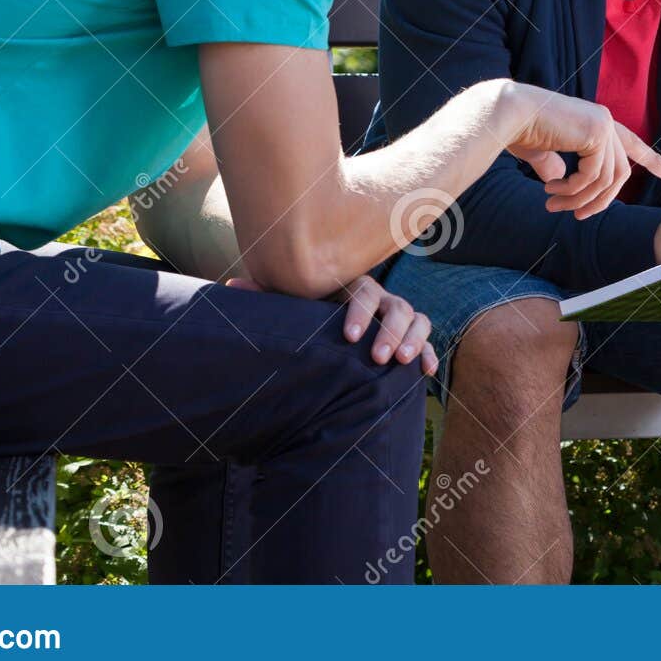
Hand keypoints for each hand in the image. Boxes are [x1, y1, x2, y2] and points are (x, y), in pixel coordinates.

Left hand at [229, 273, 437, 372]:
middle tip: (378, 358)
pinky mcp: (409, 336)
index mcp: (352, 288)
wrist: (329, 326)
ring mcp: (398, 316)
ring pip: (417, 319)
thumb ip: (265, 296)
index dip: (360, 313)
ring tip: (404, 362)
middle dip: (390, 332)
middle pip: (397, 307)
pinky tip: (426, 373)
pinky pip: (427, 340)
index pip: (364, 292)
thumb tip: (231, 287)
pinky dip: (430, 354)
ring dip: (414, 339)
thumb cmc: (306, 314)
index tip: (349, 338)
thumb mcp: (288, 304)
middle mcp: (380, 299)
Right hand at [498, 84, 660, 219]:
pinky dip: (572, 191)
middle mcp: (605, 120)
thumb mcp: (541, 152)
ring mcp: (603, 124)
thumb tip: (559, 179)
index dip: (652, 160)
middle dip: (599, 201)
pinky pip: (593, 177)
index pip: (631, 144)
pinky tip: (550, 189)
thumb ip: (554, 165)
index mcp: (596, 122)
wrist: (507, 114)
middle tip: (575, 217)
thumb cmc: (518, 130)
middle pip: (619, 174)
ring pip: (606, 180)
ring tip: (552, 205)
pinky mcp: (597, 133)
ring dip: (578, 200)